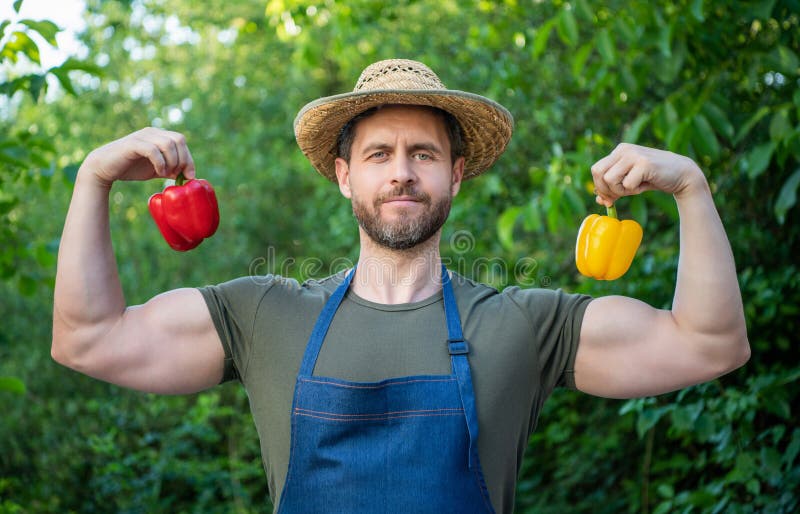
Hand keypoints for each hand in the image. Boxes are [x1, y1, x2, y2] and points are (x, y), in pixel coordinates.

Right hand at [79, 127, 195, 186]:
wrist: (103, 168)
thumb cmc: (130, 168)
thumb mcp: (156, 169)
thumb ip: (170, 169)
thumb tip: (188, 175)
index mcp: (158, 136)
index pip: (180, 140)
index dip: (189, 158)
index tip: (190, 176)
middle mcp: (151, 132)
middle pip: (178, 139)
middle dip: (183, 159)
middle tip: (177, 175)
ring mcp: (142, 136)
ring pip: (168, 143)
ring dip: (172, 161)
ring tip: (166, 173)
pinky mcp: (133, 144)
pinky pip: (153, 150)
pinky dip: (160, 162)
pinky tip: (158, 171)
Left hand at [590, 143, 705, 206]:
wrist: (681, 174)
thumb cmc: (653, 178)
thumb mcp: (630, 183)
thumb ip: (614, 189)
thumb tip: (598, 200)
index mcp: (619, 151)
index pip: (596, 169)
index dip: (599, 186)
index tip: (609, 198)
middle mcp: (624, 149)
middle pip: (598, 173)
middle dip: (606, 190)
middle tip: (620, 195)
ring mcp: (634, 155)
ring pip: (610, 179)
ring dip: (621, 190)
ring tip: (635, 187)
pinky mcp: (644, 163)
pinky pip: (627, 184)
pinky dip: (634, 190)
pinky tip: (645, 185)